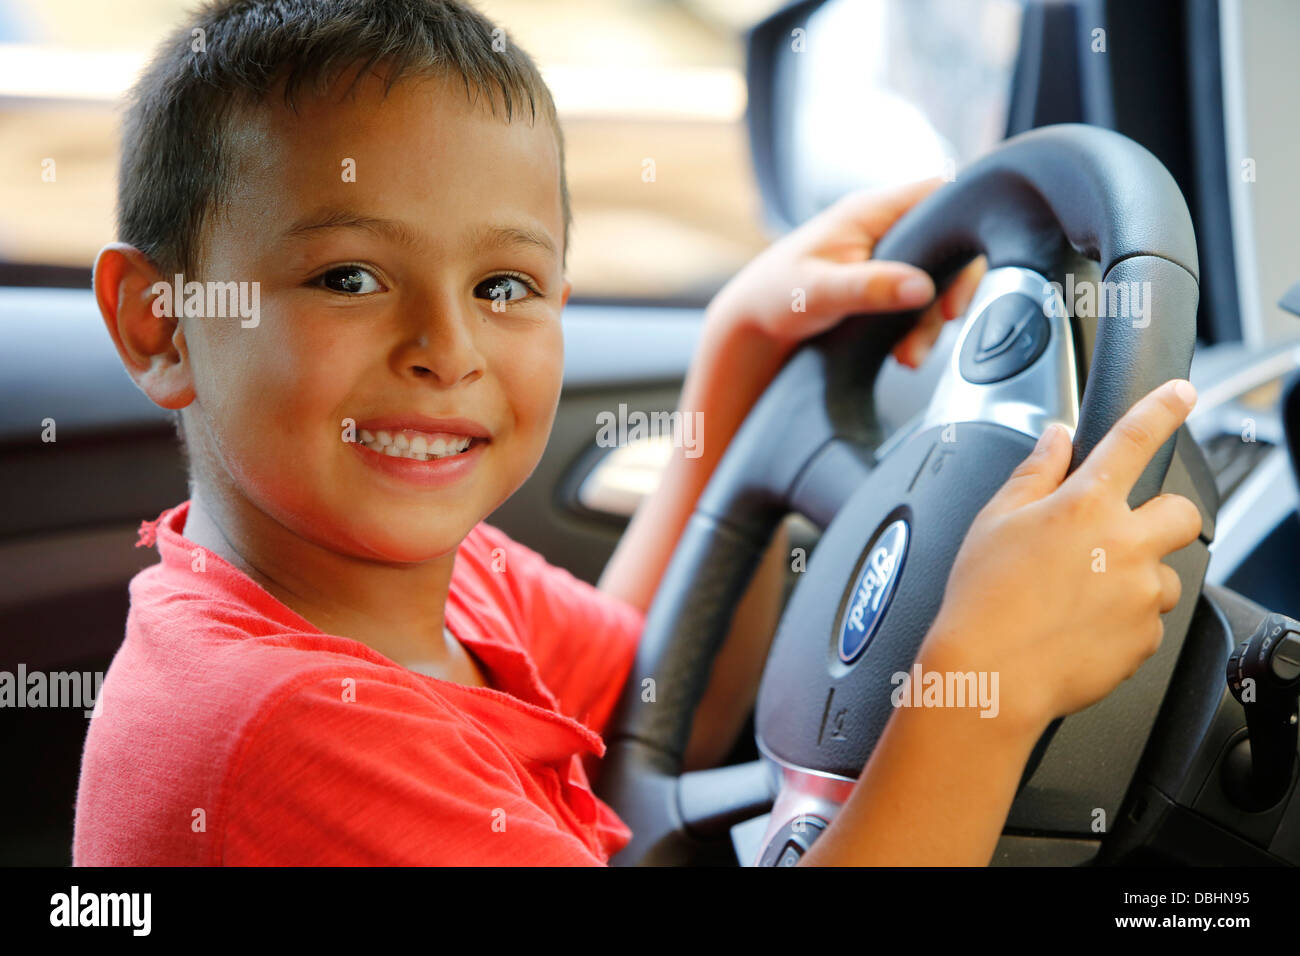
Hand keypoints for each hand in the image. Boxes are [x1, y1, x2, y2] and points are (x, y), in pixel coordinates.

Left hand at [708, 177, 985, 368]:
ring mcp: (884, 255)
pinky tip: (902, 352)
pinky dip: (916, 328)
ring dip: (930, 320)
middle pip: (948, 242)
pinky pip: (917, 300)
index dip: (967, 220)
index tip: (967, 269)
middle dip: (952, 286)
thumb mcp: (822, 292)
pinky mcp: (881, 283)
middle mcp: (882, 227)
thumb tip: (921, 287)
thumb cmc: (773, 297)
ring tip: (909, 355)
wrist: (750, 325)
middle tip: (943, 320)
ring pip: (935, 278)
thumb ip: (871, 287)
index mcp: (870, 211)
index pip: (940, 191)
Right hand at [920, 380, 1203, 740]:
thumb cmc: (982, 601)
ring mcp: (1140, 595)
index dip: (1163, 408)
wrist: (990, 677)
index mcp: (1084, 505)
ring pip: (1164, 573)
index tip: (1181, 395)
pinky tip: (1078, 627)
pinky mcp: (1144, 639)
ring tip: (1081, 596)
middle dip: (1162, 515)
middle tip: (1123, 532)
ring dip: (1136, 576)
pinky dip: (1122, 621)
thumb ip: (1034, 473)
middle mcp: (1125, 545)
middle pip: (1182, 513)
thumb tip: (1056, 438)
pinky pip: (1148, 621)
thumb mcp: (993, 521)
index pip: (1134, 439)